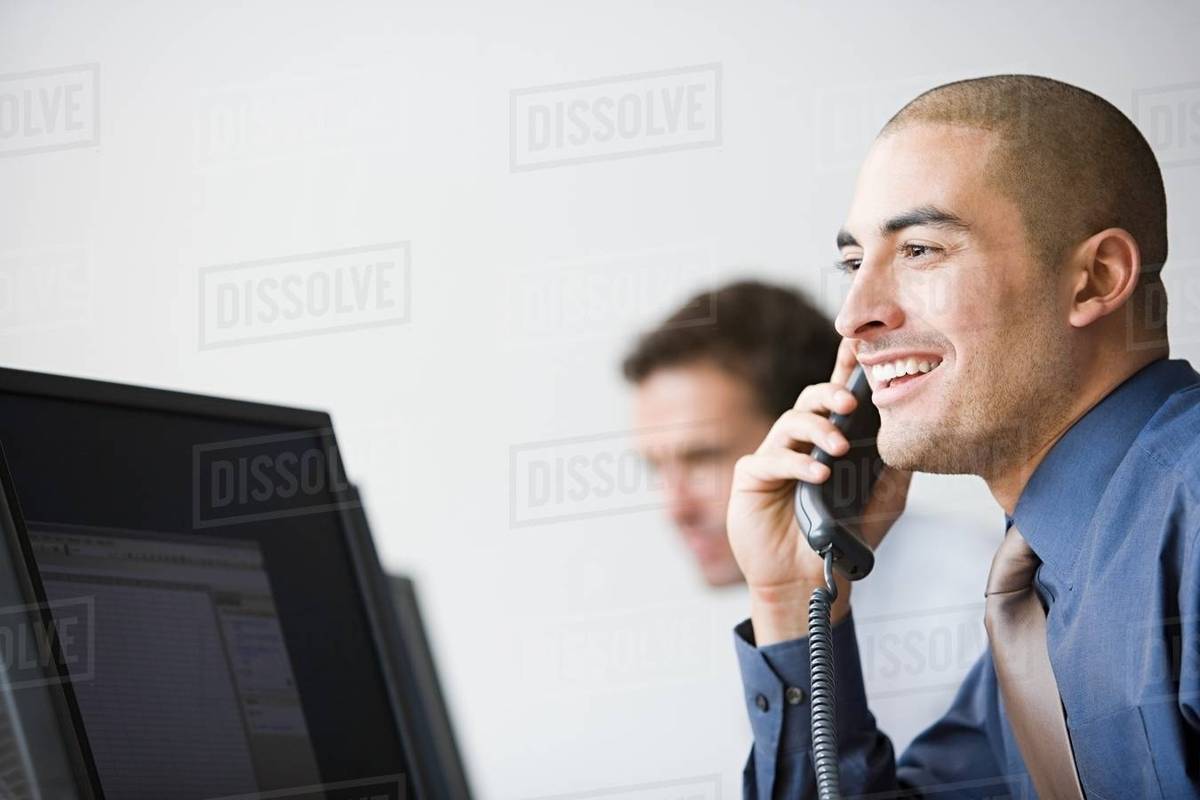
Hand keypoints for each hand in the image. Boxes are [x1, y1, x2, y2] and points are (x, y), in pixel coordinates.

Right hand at [727, 339, 912, 644]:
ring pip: (789, 422)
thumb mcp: (883, 502)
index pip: (837, 397)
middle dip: (831, 394)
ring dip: (816, 429)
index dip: (844, 368)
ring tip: (838, 447)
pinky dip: (796, 464)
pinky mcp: (751, 478)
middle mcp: (799, 443)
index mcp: (829, 441)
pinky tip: (817, 474)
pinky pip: (770, 460)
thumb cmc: (843, 537)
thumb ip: (896, 469)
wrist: (810, 580)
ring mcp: (773, 457)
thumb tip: (916, 436)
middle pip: (809, 400)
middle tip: (852, 402)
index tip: (859, 342)